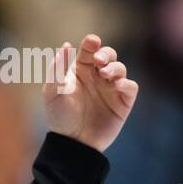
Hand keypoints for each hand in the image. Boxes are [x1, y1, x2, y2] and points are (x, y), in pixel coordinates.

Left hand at [44, 33, 138, 153]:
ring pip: (119, 68)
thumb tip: (66, 45)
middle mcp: (97, 76)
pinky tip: (115, 86)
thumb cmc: (60, 116)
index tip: (91, 41)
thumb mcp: (52, 92)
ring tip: (105, 74)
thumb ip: (57, 70)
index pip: (89, 50)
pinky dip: (125, 83)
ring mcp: (111, 88)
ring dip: (114, 67)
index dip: (91, 43)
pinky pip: (130, 86)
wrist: (73, 142)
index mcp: (80, 70)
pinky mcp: (123, 101)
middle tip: (98, 61)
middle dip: (106, 54)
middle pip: (108, 55)